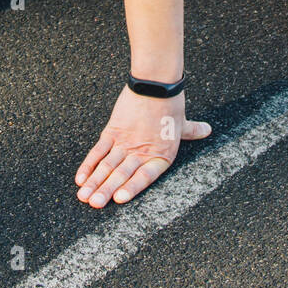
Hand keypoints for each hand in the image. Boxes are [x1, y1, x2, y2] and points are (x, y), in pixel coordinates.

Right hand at [75, 86, 211, 207]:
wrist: (155, 83)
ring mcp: (125, 141)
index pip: (145, 176)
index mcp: (161, 154)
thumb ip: (191, 132)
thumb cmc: (171, 103)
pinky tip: (81, 178)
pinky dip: (89, 164)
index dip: (131, 188)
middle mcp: (141, 151)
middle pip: (121, 173)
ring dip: (95, 182)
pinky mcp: (113, 131)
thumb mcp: (182, 123)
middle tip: (94, 204)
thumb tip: (207, 130)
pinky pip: (98, 150)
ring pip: (107, 165)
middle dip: (106, 190)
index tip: (119, 199)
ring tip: (84, 196)